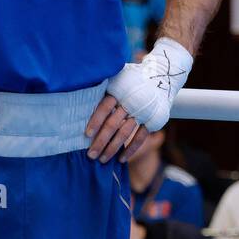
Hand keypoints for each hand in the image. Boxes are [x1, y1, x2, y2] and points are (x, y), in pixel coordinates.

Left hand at [94, 37, 193, 162]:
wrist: (160, 80)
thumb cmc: (130, 82)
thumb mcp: (118, 78)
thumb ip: (102, 87)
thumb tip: (78, 98)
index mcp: (119, 90)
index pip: (105, 107)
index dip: (96, 121)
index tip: (87, 135)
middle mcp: (131, 102)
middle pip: (113, 124)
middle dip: (101, 141)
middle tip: (91, 155)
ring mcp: (142, 112)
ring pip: (125, 133)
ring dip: (113, 148)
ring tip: (102, 159)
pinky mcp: (152, 120)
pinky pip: (140, 137)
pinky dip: (131, 149)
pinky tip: (121, 159)